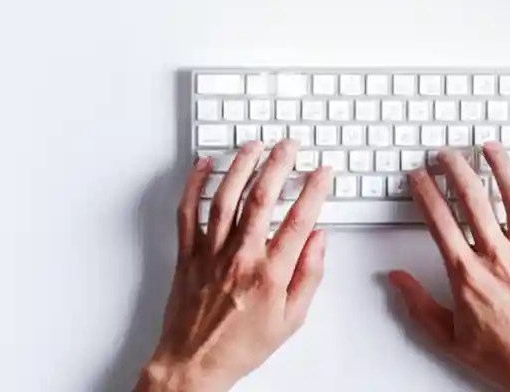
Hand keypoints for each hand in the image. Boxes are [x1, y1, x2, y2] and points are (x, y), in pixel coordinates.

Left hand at [136, 140, 331, 391]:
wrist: (193, 364)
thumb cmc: (241, 346)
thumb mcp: (291, 319)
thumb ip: (309, 276)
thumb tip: (319, 240)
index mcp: (270, 275)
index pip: (298, 221)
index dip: (314, 190)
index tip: (322, 172)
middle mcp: (240, 258)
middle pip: (261, 198)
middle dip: (278, 164)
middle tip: (289, 145)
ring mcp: (210, 253)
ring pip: (225, 197)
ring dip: (241, 165)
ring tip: (254, 145)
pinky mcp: (187, 255)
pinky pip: (188, 212)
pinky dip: (194, 185)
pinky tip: (203, 165)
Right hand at [389, 142, 509, 391]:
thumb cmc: (502, 355)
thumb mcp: (447, 336)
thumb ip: (418, 304)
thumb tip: (395, 278)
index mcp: (467, 275)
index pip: (439, 220)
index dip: (425, 192)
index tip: (418, 176)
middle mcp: (498, 257)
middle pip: (473, 199)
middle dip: (455, 169)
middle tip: (445, 154)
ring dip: (500, 166)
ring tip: (488, 147)